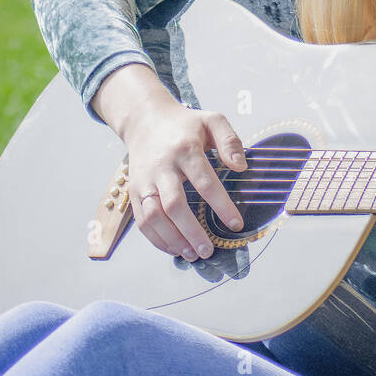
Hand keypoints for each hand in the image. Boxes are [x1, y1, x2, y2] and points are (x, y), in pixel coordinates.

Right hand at [119, 94, 245, 260]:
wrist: (145, 121)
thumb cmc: (184, 124)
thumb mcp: (212, 120)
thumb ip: (230, 141)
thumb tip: (241, 167)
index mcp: (185, 149)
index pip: (204, 182)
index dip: (221, 205)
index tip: (235, 224)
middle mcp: (162, 167)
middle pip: (174, 204)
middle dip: (192, 231)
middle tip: (209, 249)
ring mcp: (145, 181)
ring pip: (154, 216)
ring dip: (172, 239)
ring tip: (192, 254)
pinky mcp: (134, 191)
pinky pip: (141, 220)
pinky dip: (156, 239)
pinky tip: (174, 249)